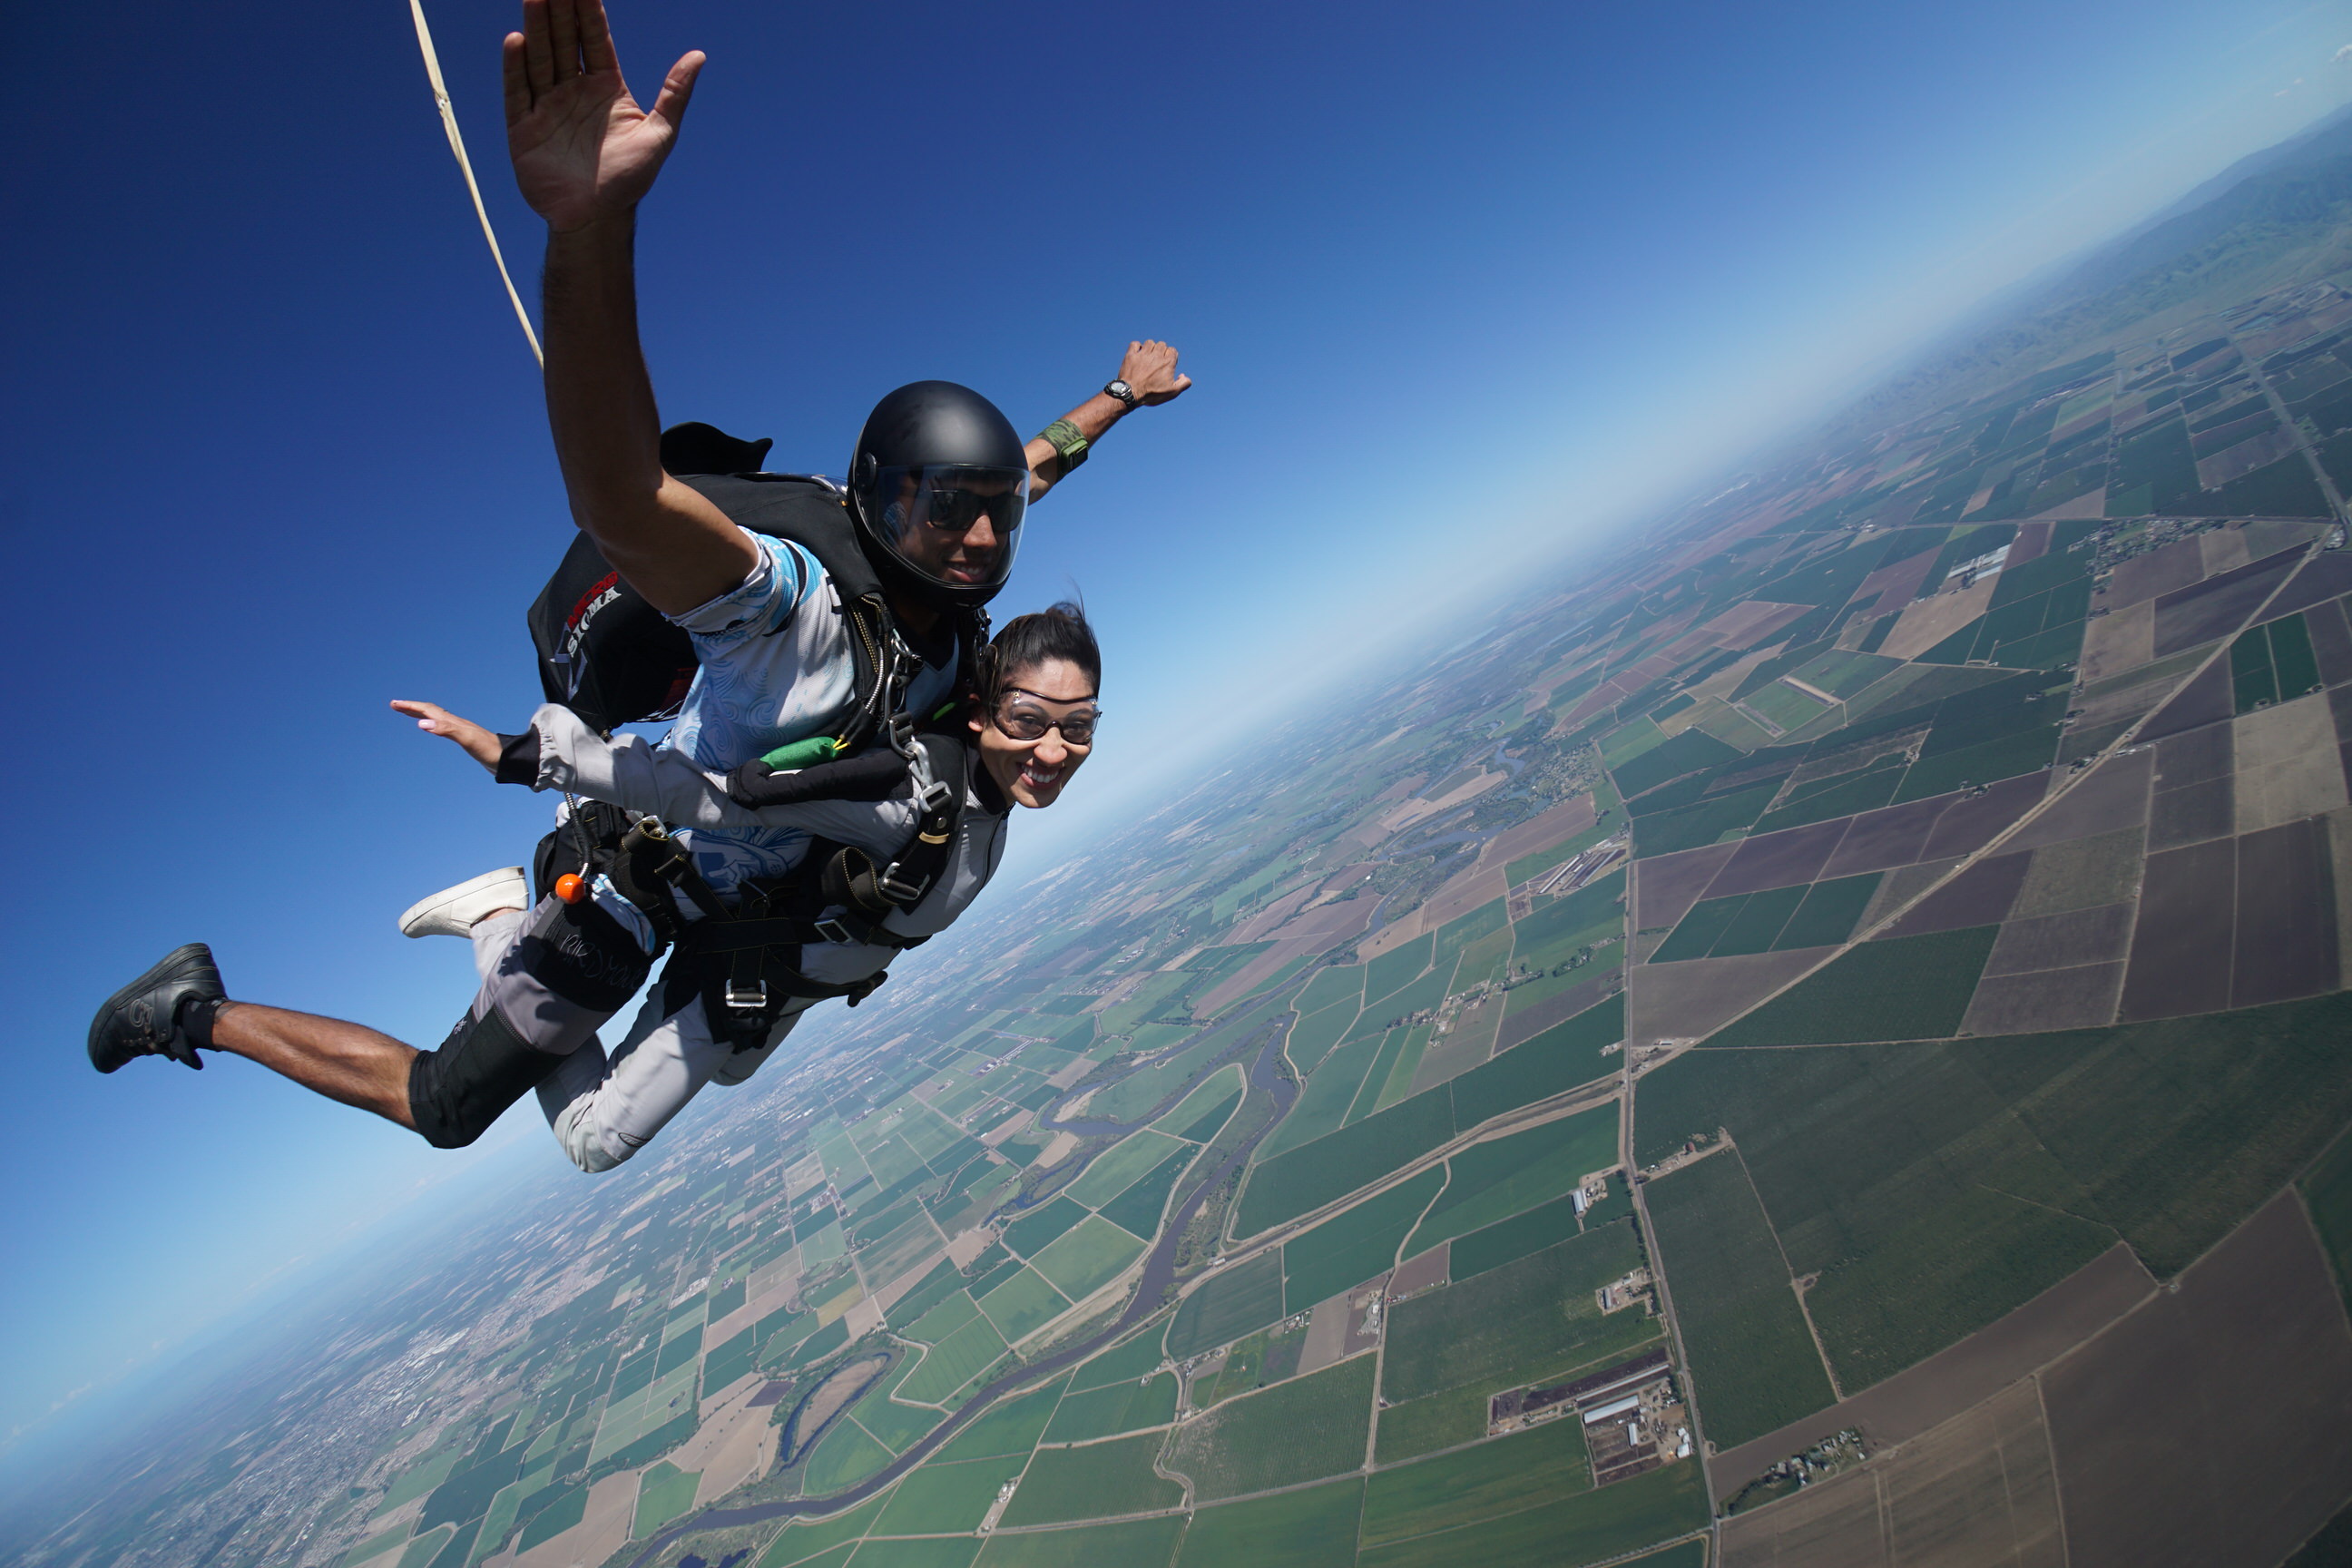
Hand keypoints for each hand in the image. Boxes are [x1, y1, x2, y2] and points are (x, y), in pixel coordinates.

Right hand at [392, 701, 501, 773]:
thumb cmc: (488, 749)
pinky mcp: (464, 739)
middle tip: (394, 705)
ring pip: (436, 717)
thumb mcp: (466, 739)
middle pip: (430, 710)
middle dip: (412, 707)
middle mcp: (456, 723)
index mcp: (453, 722)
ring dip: (421, 713)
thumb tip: (421, 723)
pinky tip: (432, 728)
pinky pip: (443, 727)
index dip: (410, 706)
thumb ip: (445, 730)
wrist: (508, 758)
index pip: (427, 710)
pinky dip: (433, 723)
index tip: (394, 704)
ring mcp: (460, 730)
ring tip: (408, 712)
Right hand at [503, 0, 702, 231]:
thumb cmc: (629, 180)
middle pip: (564, 41)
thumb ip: (674, 94)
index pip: (595, 40)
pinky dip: (516, 67)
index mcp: (605, 88)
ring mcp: (547, 106)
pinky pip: (518, 92)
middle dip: (559, 10)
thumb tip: (698, 56)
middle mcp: (574, 91)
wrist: (595, 219)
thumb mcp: (660, 135)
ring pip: (540, 59)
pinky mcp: (523, 127)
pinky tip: (517, 40)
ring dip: (537, 28)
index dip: (589, 11)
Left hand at [1116, 340, 1191, 405]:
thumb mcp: (1172, 392)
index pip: (1173, 350)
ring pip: (1149, 342)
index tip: (1167, 365)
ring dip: (1150, 348)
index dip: (1171, 356)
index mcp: (1167, 362)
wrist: (1131, 393)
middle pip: (1162, 344)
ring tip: (1148, 357)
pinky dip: (1136, 347)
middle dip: (1161, 351)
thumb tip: (1185, 376)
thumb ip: (1183, 384)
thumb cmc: (1152, 394)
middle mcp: (1156, 355)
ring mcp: (1143, 354)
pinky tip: (1137, 354)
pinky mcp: (1131, 355)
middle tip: (1157, 362)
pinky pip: (1135, 344)